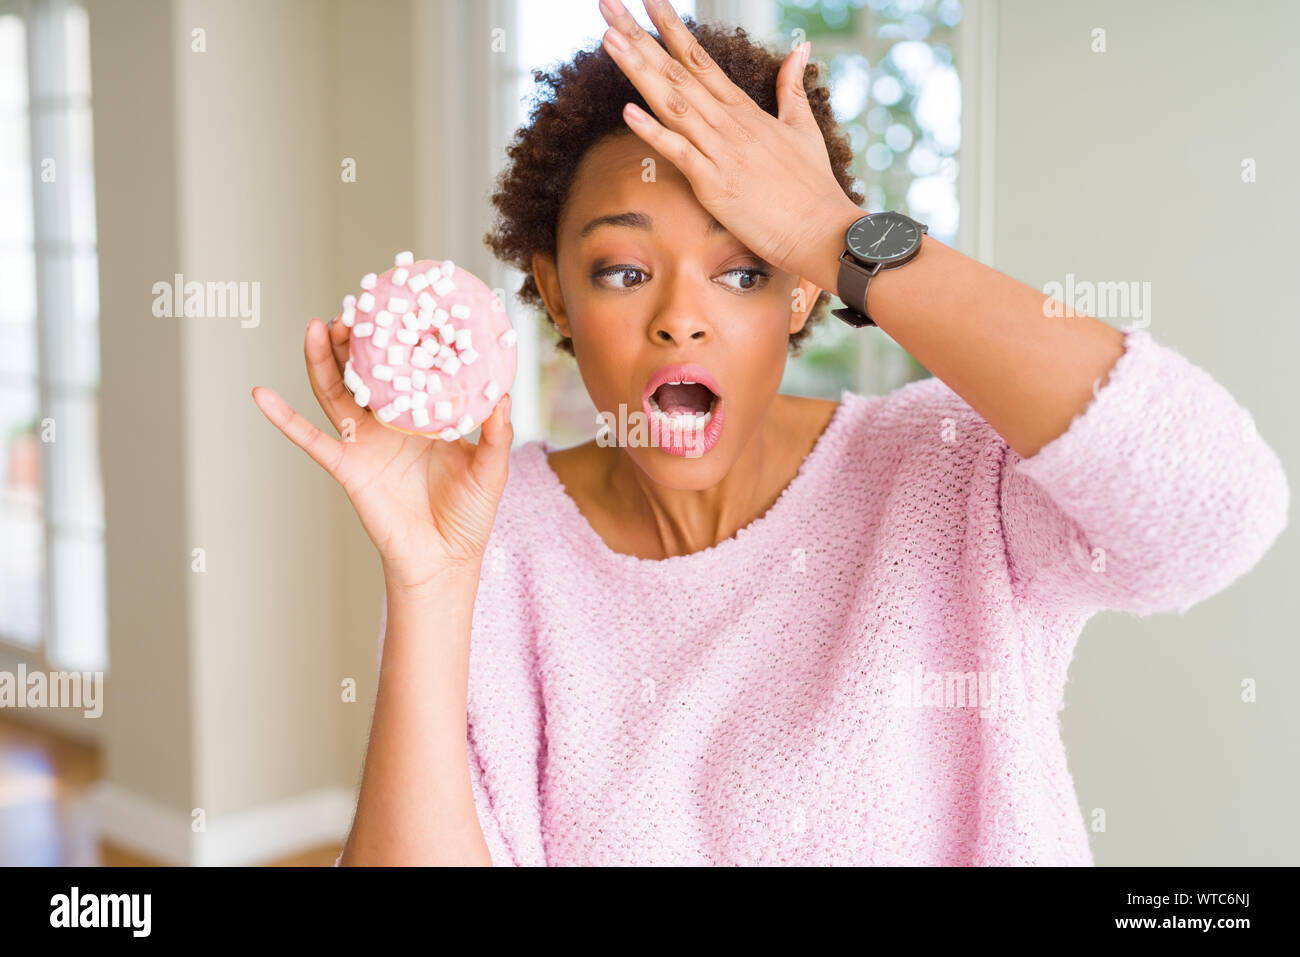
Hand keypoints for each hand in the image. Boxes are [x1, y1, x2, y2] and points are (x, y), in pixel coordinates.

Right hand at [251, 316, 512, 594]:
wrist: (444, 561)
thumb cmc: (469, 515)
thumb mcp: (491, 469)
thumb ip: (496, 433)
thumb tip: (504, 396)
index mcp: (423, 417)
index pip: (408, 369)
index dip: (401, 339)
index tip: (399, 303)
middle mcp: (390, 424)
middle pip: (364, 371)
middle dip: (356, 338)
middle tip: (354, 305)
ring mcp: (365, 443)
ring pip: (335, 392)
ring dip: (323, 360)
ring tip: (319, 326)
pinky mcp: (347, 467)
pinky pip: (310, 439)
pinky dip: (283, 418)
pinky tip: (260, 394)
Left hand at [596, 0, 859, 283]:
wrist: (823, 230)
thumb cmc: (812, 187)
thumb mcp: (804, 128)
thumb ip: (791, 87)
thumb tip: (800, 48)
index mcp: (744, 110)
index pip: (699, 60)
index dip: (670, 28)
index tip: (647, 0)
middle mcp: (729, 123)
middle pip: (676, 71)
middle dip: (639, 37)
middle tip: (607, 6)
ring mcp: (721, 151)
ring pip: (672, 102)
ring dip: (639, 70)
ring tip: (609, 39)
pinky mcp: (716, 184)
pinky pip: (680, 153)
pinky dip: (653, 132)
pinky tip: (627, 111)